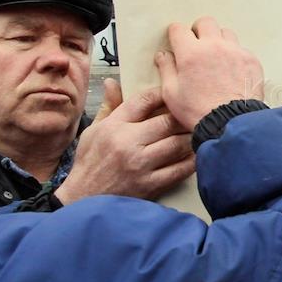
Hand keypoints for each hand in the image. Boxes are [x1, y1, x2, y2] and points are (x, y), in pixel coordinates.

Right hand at [55, 86, 194, 204]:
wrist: (84, 199)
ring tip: (197, 131)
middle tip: (192, 112)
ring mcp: (141, 165)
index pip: (143, 101)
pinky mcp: (151, 184)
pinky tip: (196, 154)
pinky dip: (191, 160)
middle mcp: (128, 143)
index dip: (161, 93)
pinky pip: (180, 169)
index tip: (171, 92)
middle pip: (167, 121)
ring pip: (178, 144)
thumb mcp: (93, 131)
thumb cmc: (90, 162)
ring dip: (190, 136)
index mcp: (114, 126)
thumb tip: (113, 82)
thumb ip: (109, 106)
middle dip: (182, 115)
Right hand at [155, 17, 264, 130]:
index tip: (177, 40)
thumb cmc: (198, 111)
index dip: (176, 34)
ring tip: (215, 57)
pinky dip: (235, 55)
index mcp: (190, 52)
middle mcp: (214, 46)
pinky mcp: (251, 61)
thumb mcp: (172, 93)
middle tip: (197, 45)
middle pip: (206, 22)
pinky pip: (241, 49)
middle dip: (199, 30)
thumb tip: (163, 55)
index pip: (179, 29)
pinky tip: (231, 70)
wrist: (230, 123)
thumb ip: (166, 69)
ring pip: (226, 33)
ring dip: (218, 41)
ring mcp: (235, 52)